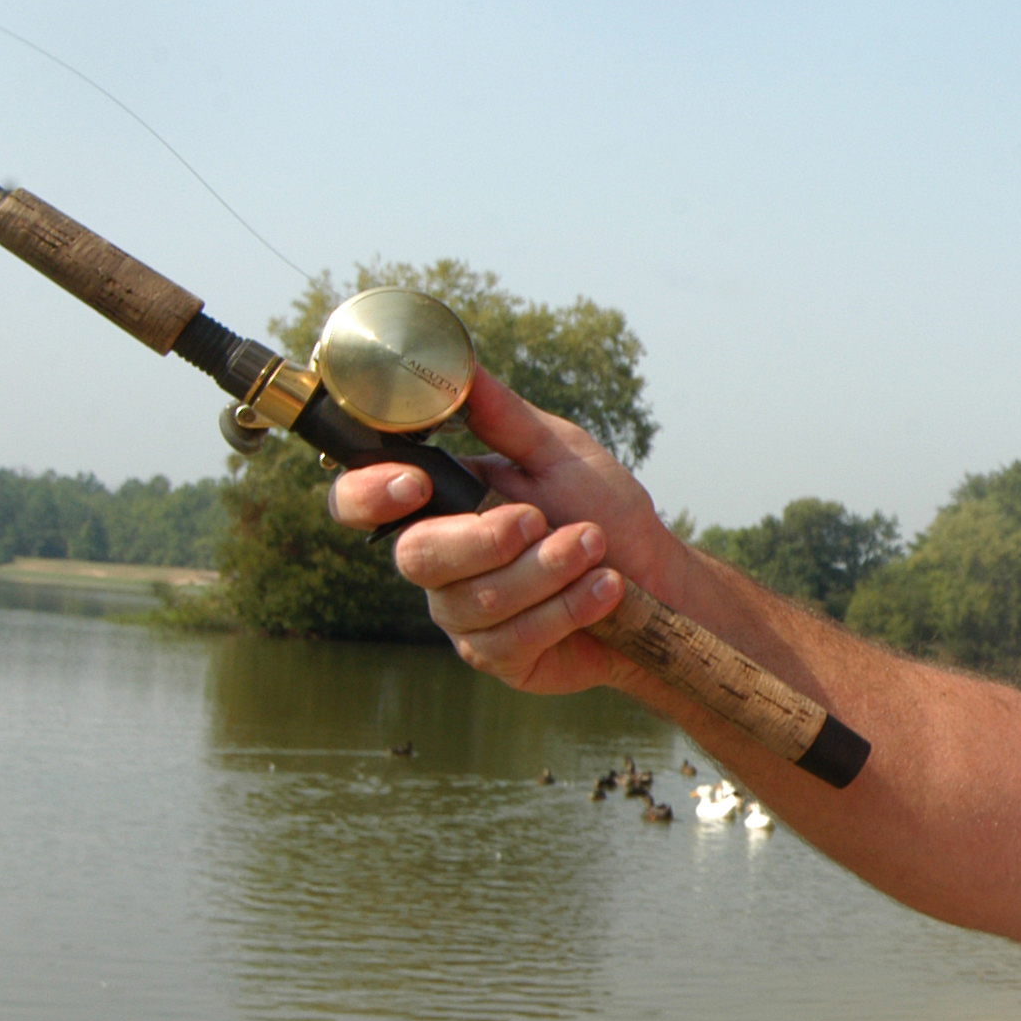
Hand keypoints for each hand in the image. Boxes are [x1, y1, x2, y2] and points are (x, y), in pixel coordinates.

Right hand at [325, 370, 675, 694]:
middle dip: (485, 539)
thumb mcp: (559, 452)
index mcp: (441, 503)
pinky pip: (513, 639)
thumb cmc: (605, 511)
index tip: (414, 483)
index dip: (367, 495)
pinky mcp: (498, 656)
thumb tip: (460, 363)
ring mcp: (463, 614)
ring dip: (547, 570)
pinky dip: (567, 607)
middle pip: (418, 556)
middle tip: (541, 519)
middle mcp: (439, 559)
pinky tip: (606, 589)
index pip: (361, 501)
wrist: (660, 583)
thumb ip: (504, 416)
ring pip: (475, 600)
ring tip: (596, 548)